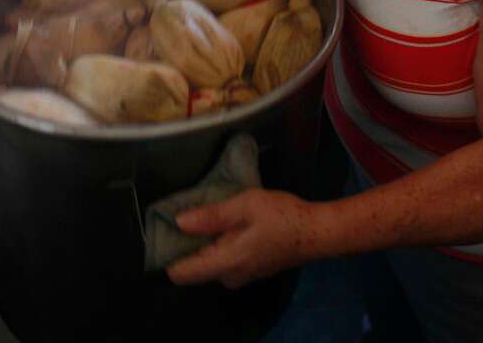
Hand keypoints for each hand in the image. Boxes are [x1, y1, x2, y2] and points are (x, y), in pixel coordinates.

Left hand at [165, 189, 320, 288]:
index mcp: (225, 263)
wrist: (316, 232)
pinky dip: (220, 244)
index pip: (181, 274)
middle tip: (191, 213)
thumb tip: (179, 222)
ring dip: (206, 242)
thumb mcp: (245, 206)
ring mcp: (241, 276)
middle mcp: (229, 277)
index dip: (168, 255)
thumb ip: (212, 216)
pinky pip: (224, 260)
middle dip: (188, 243)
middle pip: (194, 266)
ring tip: (212, 214)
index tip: (165, 231)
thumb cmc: (282, 216)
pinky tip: (229, 223)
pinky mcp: (250, 270)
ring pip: (209, 262)